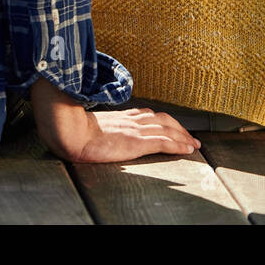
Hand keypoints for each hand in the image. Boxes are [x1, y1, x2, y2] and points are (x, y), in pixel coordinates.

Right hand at [68, 108, 201, 162]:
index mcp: (122, 116)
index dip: (165, 121)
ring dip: (183, 137)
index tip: (173, 127)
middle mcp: (132, 120)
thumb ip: (104, 126)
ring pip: (167, 130)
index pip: (150, 115)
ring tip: (193, 145)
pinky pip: (163, 142)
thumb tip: (104, 133)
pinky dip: (178, 145)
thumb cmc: (74, 130)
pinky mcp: (136, 142)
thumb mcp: (93, 125)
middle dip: (180, 128)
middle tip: (190, 138)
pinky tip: (186, 149)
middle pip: (163, 120)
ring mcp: (135, 130)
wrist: (70, 131)